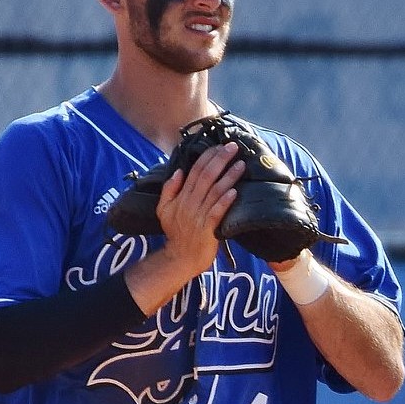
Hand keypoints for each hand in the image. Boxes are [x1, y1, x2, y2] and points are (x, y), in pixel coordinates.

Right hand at [155, 141, 241, 272]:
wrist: (180, 258)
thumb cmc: (176, 233)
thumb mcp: (164, 209)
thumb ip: (169, 189)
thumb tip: (178, 171)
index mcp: (181, 196)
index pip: (195, 171)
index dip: (208, 157)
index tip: (220, 146)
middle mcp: (190, 203)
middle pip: (206, 176)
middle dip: (220, 160)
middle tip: (233, 147)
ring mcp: (199, 216)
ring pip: (215, 192)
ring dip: (228, 177)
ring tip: (241, 164)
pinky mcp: (208, 229)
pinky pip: (217, 212)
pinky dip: (225, 201)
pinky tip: (235, 192)